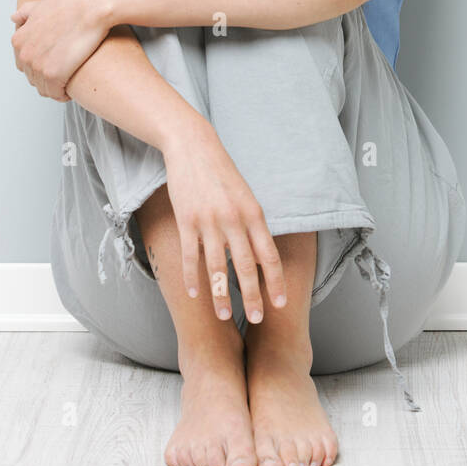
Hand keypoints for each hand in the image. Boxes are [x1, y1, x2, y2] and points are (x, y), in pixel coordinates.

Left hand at [11, 0, 111, 100]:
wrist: (90, 7)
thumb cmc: (71, 5)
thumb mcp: (41, 5)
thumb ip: (25, 13)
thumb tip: (14, 18)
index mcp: (19, 40)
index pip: (24, 65)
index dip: (41, 66)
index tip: (55, 64)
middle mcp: (24, 54)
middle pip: (33, 79)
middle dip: (47, 79)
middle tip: (64, 74)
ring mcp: (37, 66)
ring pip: (44, 89)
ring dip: (56, 88)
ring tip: (69, 82)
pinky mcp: (53, 75)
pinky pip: (56, 94)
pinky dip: (63, 94)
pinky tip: (72, 88)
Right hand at [162, 120, 287, 323]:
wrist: (194, 146)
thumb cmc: (222, 172)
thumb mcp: (245, 195)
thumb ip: (253, 225)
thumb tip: (261, 255)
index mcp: (253, 213)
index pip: (268, 254)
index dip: (275, 281)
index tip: (280, 303)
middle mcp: (234, 219)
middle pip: (246, 265)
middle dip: (253, 295)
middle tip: (257, 319)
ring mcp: (209, 221)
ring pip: (217, 267)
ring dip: (222, 295)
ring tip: (224, 316)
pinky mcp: (186, 221)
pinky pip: (190, 256)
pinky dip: (192, 277)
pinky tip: (194, 294)